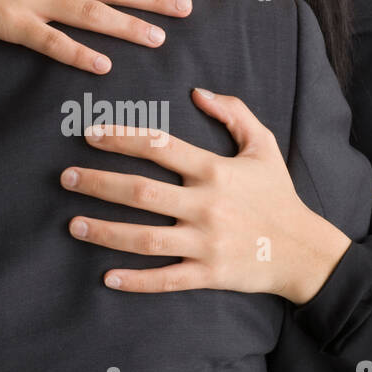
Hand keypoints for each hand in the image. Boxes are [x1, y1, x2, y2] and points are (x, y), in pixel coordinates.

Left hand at [60, 88, 350, 302]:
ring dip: (105, 231)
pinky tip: (106, 277)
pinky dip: (136, 280)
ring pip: (145, 237)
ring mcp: (205, 243)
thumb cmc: (279, 196)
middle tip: (66, 178)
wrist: (305, 251)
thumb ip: (234, 113)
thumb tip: (198, 91)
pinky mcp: (208, 275)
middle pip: (141, 192)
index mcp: (215, 170)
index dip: (121, 138)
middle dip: (99, 182)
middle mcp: (206, 205)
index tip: (89, 135)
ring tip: (73, 224)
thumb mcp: (264, 147)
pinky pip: (166, 278)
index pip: (159, 146)